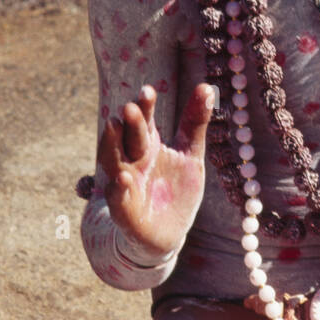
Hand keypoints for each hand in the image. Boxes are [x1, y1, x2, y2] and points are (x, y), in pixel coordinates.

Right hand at [97, 82, 213, 256]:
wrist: (169, 232)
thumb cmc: (177, 190)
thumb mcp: (191, 154)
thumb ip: (195, 122)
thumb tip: (207, 86)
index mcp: (147, 145)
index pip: (145, 121)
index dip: (145, 107)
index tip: (148, 90)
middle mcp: (132, 161)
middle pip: (129, 138)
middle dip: (130, 123)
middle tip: (130, 106)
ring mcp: (125, 185)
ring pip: (114, 162)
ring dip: (112, 145)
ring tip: (113, 125)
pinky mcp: (124, 211)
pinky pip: (118, 198)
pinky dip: (118, 189)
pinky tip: (123, 179)